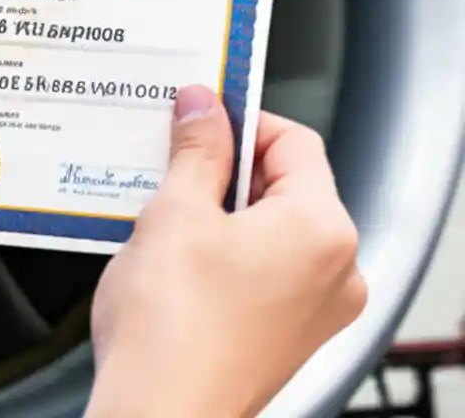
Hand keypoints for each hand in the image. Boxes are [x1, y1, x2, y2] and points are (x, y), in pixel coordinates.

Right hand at [86, 85, 365, 417]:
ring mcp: (314, 309)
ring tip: (163, 217)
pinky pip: (262, 273)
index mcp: (321, 230)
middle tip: (169, 164)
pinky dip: (223, 255)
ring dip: (219, 213)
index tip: (199, 115)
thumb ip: (196, 151)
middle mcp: (334, 271)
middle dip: (224, 170)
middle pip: (284, 187)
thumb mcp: (174, 213)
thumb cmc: (171, 331)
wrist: (160, 412)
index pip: (294, 141)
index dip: (240, 119)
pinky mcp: (286, 336)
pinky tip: (174, 259)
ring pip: (269, 232)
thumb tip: (203, 108)